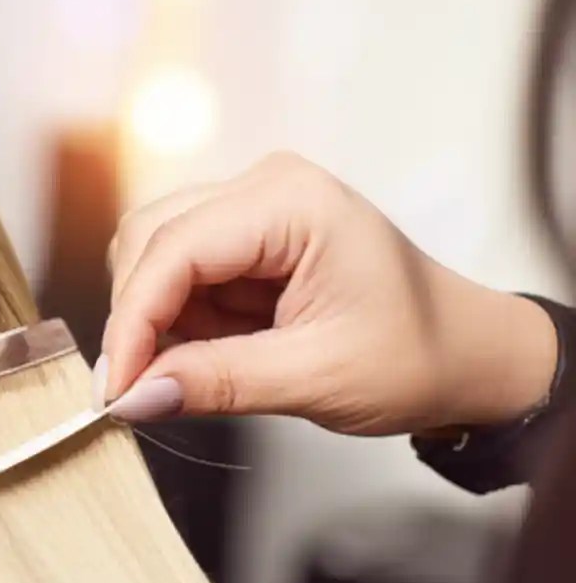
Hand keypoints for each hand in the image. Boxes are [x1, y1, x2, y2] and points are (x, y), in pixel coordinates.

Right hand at [98, 152, 557, 434]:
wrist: (467, 356)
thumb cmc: (418, 357)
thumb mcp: (317, 379)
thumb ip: (217, 383)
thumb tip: (132, 396)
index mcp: (294, 202)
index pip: (175, 249)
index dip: (133, 321)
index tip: (115, 390)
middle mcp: (265, 186)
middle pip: (150, 237)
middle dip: (136, 317)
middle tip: (136, 391)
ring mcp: (251, 206)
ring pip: (152, 252)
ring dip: (154, 318)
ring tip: (190, 371)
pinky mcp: (242, 236)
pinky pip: (176, 271)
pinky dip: (174, 319)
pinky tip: (205, 352)